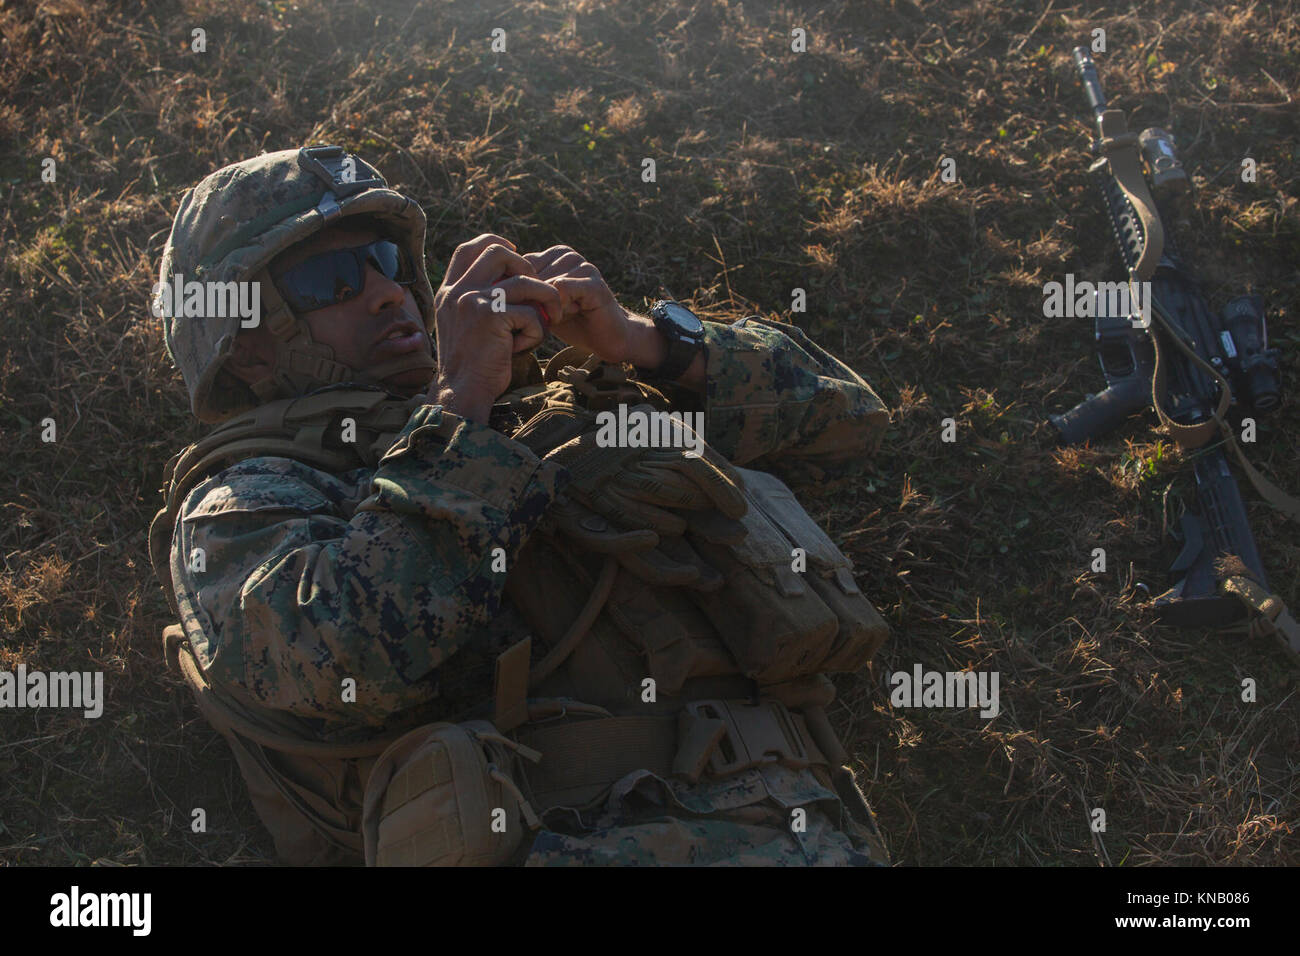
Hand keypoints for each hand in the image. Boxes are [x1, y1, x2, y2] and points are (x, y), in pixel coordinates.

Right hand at [431, 234, 563, 420]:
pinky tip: (524, 346)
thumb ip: (478, 300)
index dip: (496, 243)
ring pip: (525, 281)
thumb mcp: (466, 324)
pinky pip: (531, 313)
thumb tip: (513, 279)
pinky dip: (536, 331)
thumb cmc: (471, 363)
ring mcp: (473, 300)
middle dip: (527, 267)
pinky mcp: (492, 316)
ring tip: (545, 322)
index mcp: (449, 290)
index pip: (469, 248)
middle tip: (538, 291)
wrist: (462, 390)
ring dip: (544, 300)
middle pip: (498, 251)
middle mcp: (458, 290)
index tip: (517, 256)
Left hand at [523, 246, 636, 362]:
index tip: (526, 312)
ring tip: (560, 317)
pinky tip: (568, 318)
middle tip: (544, 318)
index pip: (518, 267)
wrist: (606, 337)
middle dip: (532, 303)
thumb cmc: (571, 322)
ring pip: (545, 286)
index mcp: (551, 255)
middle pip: (530, 277)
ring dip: (547, 309)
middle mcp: (566, 254)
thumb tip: (483, 287)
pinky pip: (562, 292)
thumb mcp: (539, 304)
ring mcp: (581, 265)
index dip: (518, 294)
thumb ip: (519, 291)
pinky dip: (559, 310)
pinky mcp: (593, 282)